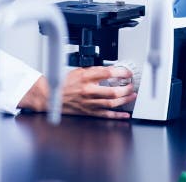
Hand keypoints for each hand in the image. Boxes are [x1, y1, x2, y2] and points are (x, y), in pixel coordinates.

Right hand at [19, 67, 136, 118]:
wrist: (53, 97)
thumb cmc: (65, 83)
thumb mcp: (78, 71)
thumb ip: (94, 70)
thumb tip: (110, 69)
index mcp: (85, 77)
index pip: (107, 73)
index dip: (121, 72)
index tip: (127, 72)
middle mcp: (88, 91)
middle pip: (112, 91)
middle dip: (126, 88)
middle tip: (131, 85)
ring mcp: (89, 103)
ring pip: (111, 103)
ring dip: (124, 100)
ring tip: (131, 95)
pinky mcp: (89, 112)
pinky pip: (106, 115)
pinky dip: (117, 115)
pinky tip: (125, 114)